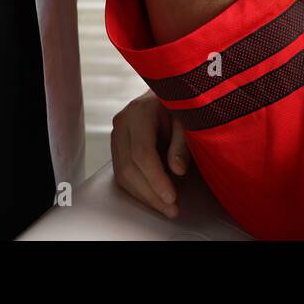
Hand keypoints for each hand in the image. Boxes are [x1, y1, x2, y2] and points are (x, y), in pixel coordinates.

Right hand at [110, 90, 190, 217]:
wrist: (166, 95)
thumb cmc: (179, 104)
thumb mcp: (188, 117)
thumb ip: (182, 142)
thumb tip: (177, 170)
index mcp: (140, 112)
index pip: (142, 152)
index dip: (156, 178)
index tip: (171, 197)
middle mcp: (122, 122)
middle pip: (130, 167)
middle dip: (151, 193)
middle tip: (172, 209)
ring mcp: (116, 135)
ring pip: (123, 174)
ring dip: (144, 196)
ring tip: (167, 208)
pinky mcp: (116, 147)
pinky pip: (122, 174)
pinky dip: (138, 190)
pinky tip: (154, 198)